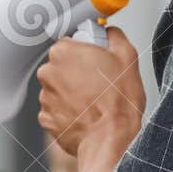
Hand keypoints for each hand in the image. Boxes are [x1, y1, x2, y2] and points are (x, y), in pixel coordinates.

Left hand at [36, 27, 145, 155]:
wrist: (110, 139)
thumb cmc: (118, 102)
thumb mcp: (128, 56)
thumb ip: (114, 36)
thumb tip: (109, 32)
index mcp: (63, 51)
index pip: (71, 42)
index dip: (87, 51)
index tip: (98, 60)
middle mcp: (48, 72)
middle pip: (63, 65)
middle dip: (79, 72)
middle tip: (101, 83)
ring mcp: (45, 97)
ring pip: (60, 88)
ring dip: (74, 93)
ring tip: (95, 102)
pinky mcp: (46, 119)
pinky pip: (57, 109)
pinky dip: (69, 112)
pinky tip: (86, 116)